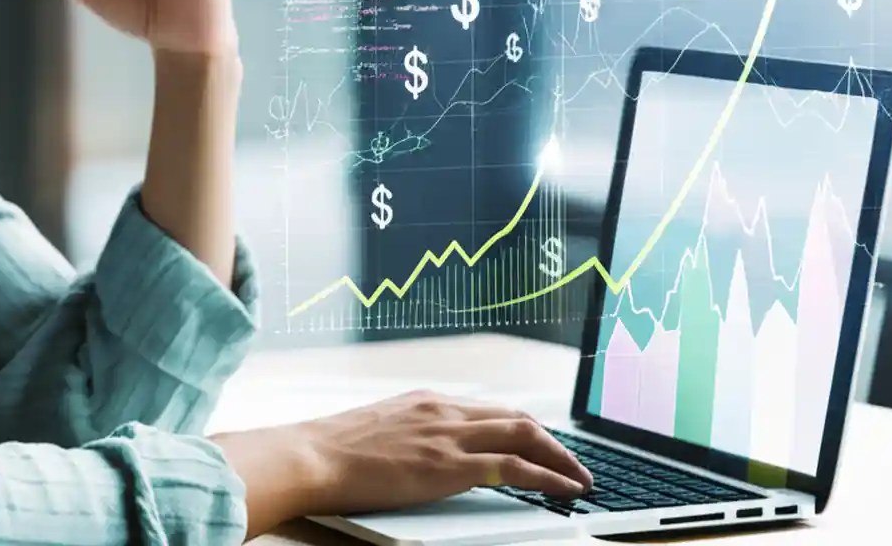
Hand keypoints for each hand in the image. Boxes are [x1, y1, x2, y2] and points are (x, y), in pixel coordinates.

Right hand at [211, 391, 592, 535]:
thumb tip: (422, 452)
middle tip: (573, 461)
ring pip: (526, 436)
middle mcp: (445, 410)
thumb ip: (409, 435)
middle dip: (552, 440)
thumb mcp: (378, 430)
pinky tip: (564, 490)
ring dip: (560, 458)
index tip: (542, 443)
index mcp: (428, 401)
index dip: (524, 427)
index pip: (491, 410)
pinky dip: (548, 477)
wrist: (311, 455)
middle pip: (517, 418)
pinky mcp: (449, 465)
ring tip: (580, 479)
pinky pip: (515, 468)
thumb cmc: (331, 451)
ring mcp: (449, 436)